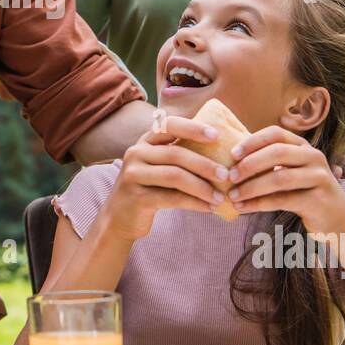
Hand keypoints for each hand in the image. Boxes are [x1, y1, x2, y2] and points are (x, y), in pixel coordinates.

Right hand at [102, 114, 229, 241]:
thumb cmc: (148, 189)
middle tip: (226, 174)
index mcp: (143, 142)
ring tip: (220, 196)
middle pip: (176, 154)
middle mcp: (135, 154)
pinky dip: (195, 203)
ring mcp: (134, 175)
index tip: (216, 136)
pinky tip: (209, 208)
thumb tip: (219, 151)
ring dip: (202, 187)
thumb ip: (176, 155)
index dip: (193, 128)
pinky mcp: (137, 198)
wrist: (119, 218)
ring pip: (175, 176)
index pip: (168, 126)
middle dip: (205, 164)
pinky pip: (172, 198)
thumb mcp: (156, 167)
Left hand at [225, 125, 344, 235]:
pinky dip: (258, 204)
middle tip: (230, 177)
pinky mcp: (317, 200)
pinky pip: (282, 200)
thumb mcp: (292, 171)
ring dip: (251, 187)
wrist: (337, 218)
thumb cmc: (304, 192)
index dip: (252, 141)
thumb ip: (270, 163)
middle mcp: (314, 157)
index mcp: (304, 146)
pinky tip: (243, 208)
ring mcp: (319, 178)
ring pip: (279, 178)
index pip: (275, 134)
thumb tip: (231, 161)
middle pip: (277, 153)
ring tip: (233, 196)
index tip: (232, 154)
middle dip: (249, 164)